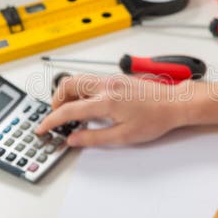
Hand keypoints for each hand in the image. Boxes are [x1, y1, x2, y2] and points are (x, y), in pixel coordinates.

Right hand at [35, 74, 188, 146]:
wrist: (175, 103)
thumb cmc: (155, 118)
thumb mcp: (124, 136)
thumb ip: (94, 138)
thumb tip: (74, 139)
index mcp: (105, 101)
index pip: (68, 110)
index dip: (51, 121)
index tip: (42, 128)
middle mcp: (105, 85)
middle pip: (68, 85)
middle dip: (56, 101)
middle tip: (55, 117)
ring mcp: (111, 79)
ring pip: (78, 80)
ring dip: (68, 94)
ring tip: (70, 112)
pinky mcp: (116, 78)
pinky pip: (90, 81)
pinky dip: (80, 90)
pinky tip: (86, 104)